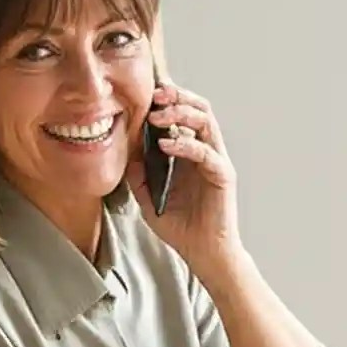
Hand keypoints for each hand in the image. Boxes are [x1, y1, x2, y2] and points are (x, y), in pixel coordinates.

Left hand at [127, 82, 242, 280]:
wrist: (203, 253)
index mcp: (188, 152)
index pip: (181, 114)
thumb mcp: (147, 196)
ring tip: (156, 117)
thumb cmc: (180, 226)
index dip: (166, 99)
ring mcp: (216, 161)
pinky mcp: (223, 175)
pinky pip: (207, 152)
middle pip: (198, 108)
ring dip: (181, 113)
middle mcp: (205, 151)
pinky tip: (165, 146)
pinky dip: (186, 145)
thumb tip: (123, 148)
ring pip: (206, 122)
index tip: (143, 93)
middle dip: (176, 96)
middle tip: (153, 95)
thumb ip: (137, 172)